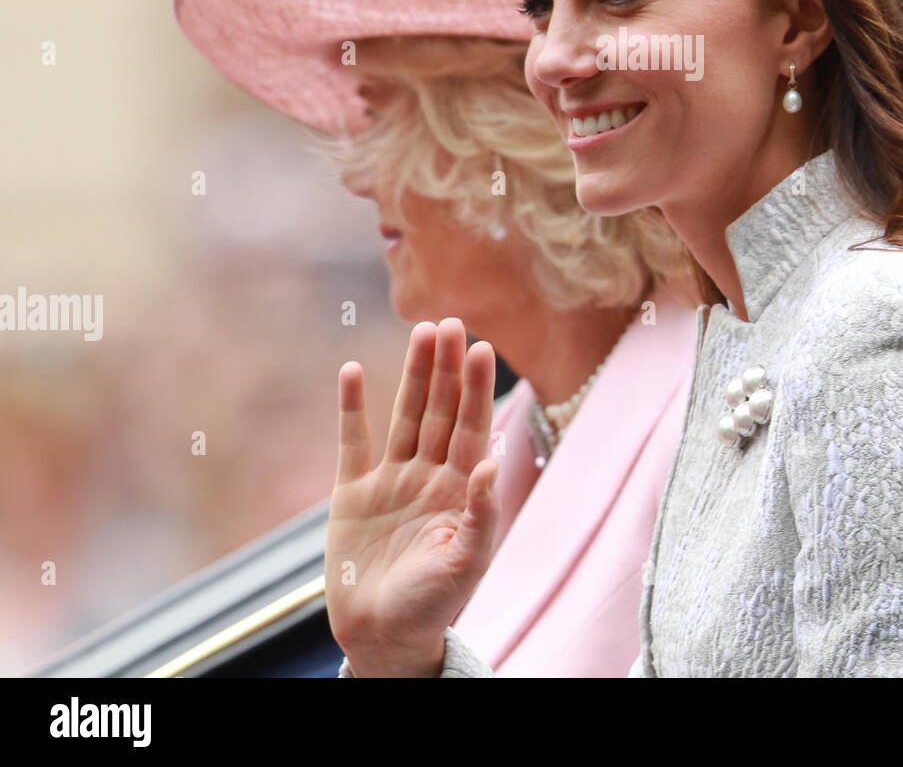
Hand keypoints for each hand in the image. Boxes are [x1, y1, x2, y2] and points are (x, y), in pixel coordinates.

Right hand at [326, 317, 499, 676]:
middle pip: (440, 410)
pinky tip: (351, 371)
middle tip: (452, 322)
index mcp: (460, 489)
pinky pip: (353, 442)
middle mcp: (429, 475)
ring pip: (405, 415)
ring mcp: (391, 480)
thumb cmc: (433, 606)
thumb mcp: (466, 563)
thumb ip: (482, 513)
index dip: (476, 387)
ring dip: (413, 375)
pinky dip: (352, 408)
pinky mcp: (352, 494)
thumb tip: (494, 461)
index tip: (482, 347)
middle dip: (447, 367)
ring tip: (421, 330)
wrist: (382, 638)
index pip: (472, 425)